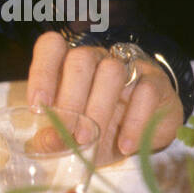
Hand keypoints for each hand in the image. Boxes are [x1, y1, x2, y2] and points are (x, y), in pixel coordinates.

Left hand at [27, 33, 183, 165]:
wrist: (146, 130)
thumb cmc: (101, 127)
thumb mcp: (76, 135)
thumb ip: (58, 137)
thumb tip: (46, 142)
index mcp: (70, 64)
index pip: (52, 47)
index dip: (42, 72)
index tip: (38, 105)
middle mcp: (97, 58)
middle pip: (81, 60)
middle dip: (71, 99)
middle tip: (70, 134)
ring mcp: (128, 67)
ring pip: (112, 70)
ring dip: (99, 108)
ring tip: (91, 141)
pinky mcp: (155, 82)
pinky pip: (146, 91)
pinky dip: (134, 122)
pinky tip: (125, 145)